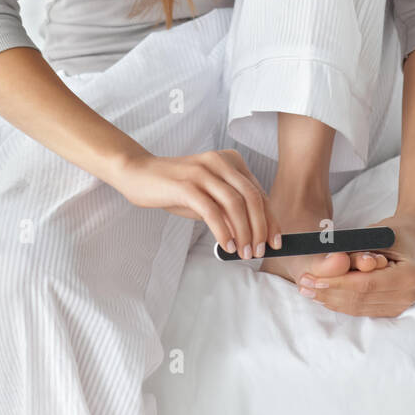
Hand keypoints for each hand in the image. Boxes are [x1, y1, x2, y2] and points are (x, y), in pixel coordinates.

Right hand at [114, 149, 284, 260]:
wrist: (139, 174)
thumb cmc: (175, 188)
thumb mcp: (208, 197)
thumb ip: (229, 210)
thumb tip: (254, 236)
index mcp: (231, 161)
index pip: (259, 193)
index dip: (271, 220)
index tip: (275, 242)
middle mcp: (220, 161)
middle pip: (252, 197)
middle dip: (260, 229)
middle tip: (258, 252)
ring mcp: (203, 171)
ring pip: (236, 204)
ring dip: (243, 233)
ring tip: (243, 253)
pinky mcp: (186, 184)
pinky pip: (212, 210)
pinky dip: (222, 231)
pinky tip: (225, 246)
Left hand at [294, 212, 414, 316]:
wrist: (412, 237)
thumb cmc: (392, 232)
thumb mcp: (374, 234)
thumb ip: (356, 250)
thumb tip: (333, 262)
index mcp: (409, 275)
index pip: (366, 284)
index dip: (338, 283)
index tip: (314, 279)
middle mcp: (408, 294)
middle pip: (360, 298)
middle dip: (329, 293)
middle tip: (304, 285)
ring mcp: (401, 305)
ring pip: (358, 307)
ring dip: (331, 300)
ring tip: (309, 291)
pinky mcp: (392, 309)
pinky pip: (362, 309)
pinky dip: (341, 303)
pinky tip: (324, 296)